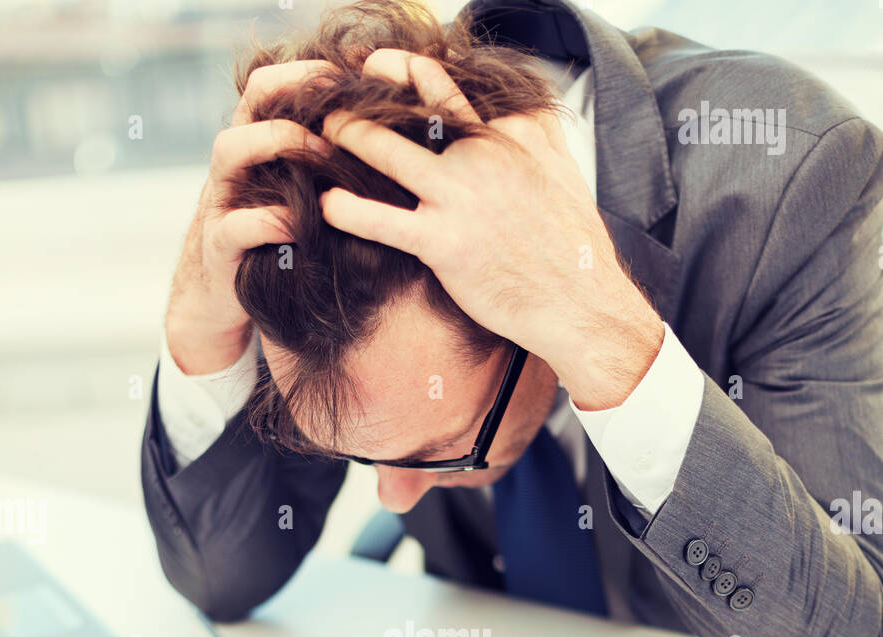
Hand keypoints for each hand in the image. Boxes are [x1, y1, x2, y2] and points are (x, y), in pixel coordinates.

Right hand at [165, 60, 333, 374]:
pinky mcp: (219, 246)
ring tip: (325, 157)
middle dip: (296, 95)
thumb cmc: (273, 241)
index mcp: (253, 144)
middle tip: (343, 115)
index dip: (307, 72)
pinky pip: (237, 226)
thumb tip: (384, 145)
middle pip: (251, 102)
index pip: (270, 84)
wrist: (220, 296)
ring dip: (279, 144)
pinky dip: (270, 222)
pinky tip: (302, 226)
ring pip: (231, 149)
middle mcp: (233, 164)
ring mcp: (221, 201)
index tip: (351, 77)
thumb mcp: (295, 197)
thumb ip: (321, 168)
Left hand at [320, 50, 662, 408]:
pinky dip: (349, 211)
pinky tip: (328, 205)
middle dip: (365, 100)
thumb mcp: (565, 168)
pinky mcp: (444, 243)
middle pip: (410, 110)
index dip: (406, 71)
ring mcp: (460, 197)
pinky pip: (382, 222)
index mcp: (510, 132)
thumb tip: (522, 112)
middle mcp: (482, 153)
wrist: (582, 302)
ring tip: (321, 135)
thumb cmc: (574, 246)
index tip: (379, 65)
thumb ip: (536, 133)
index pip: (448, 86)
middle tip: (334, 96)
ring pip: (388, 153)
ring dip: (347, 139)